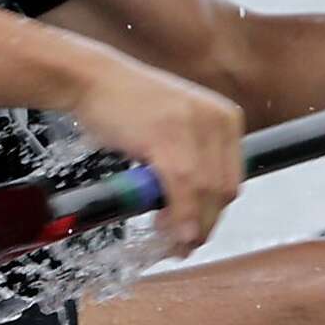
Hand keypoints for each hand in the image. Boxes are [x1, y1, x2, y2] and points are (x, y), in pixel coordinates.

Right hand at [69, 54, 246, 253]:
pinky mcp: (166, 136)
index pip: (232, 179)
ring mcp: (193, 126)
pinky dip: (180, 215)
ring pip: (205, 193)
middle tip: (184, 244)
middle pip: (222, 190)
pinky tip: (172, 230)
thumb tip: (199, 207)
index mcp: (226, 118)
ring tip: (172, 241)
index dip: (215, 213)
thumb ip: (193, 157)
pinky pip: (182, 187)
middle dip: (204, 224)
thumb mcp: (175, 126)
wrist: (91, 80)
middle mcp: (217, 119)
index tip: (197, 231)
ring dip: (191, 226)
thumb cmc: (126, 105)